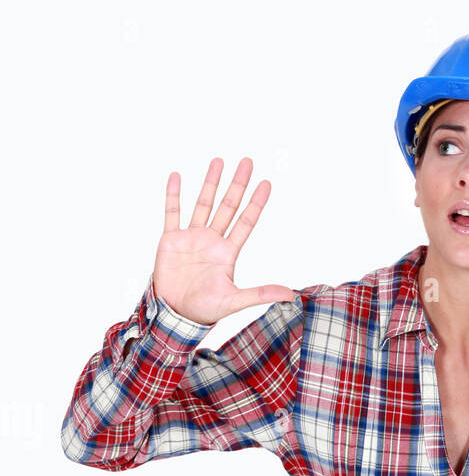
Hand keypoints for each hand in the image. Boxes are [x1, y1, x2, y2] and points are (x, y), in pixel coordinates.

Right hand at [152, 157, 296, 325]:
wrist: (176, 313)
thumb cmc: (205, 309)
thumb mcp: (234, 301)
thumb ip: (260, 293)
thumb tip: (290, 295)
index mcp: (227, 252)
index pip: (245, 221)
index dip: (256, 203)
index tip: (266, 183)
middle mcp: (212, 240)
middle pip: (227, 206)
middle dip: (237, 184)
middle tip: (247, 162)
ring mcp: (191, 238)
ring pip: (203, 204)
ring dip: (211, 183)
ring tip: (219, 161)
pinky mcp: (170, 240)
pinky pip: (172, 213)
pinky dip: (173, 195)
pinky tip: (177, 177)